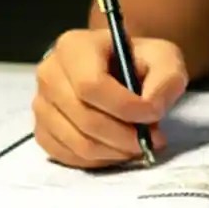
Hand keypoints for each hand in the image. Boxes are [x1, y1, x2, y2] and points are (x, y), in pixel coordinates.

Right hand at [33, 29, 188, 167]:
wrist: (119, 70)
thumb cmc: (139, 62)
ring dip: (115, 151)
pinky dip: (99, 160)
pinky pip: (68, 156)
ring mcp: (41, 105)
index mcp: (74, 47)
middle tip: (153, 140)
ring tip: (140, 144)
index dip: (125, 107)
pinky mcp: (42, 130)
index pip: (91, 84)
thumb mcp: (164, 58)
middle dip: (124, 136)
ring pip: (77, 142)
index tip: (154, 115)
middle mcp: (49, 74)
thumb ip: (167, 79)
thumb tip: (152, 108)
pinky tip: (119, 150)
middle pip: (84, 117)